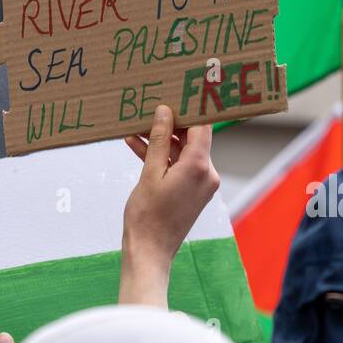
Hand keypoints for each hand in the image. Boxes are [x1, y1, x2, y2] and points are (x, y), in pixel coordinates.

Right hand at [119, 105, 218, 307]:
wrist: (149, 252)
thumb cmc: (147, 216)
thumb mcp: (149, 173)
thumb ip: (160, 140)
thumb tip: (166, 111)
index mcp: (199, 166)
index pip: (203, 125)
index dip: (192, 107)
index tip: (181, 90)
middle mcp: (206, 173)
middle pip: (192, 136)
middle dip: (170, 122)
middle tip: (151, 104)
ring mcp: (200, 184)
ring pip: (182, 151)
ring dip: (161, 140)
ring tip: (135, 125)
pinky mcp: (191, 191)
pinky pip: (177, 166)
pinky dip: (161, 157)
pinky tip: (136, 144)